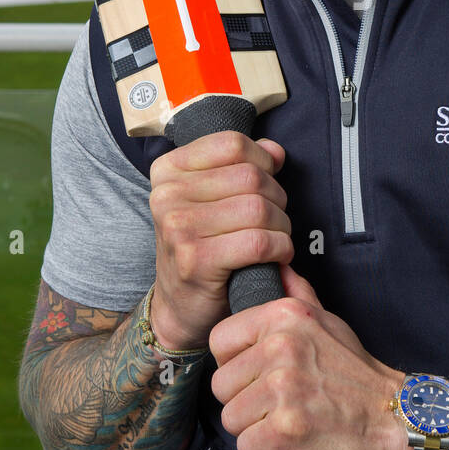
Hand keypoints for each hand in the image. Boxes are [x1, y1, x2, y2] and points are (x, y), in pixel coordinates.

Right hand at [148, 132, 293, 351]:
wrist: (180, 306)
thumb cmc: (203, 245)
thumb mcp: (213, 197)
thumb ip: (243, 165)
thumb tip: (275, 151)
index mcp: (168, 169)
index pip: (232, 143)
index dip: (262, 161)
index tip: (265, 184)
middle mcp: (167, 194)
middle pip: (251, 176)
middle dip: (277, 198)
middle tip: (274, 220)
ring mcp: (178, 228)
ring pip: (259, 209)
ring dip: (282, 226)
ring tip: (277, 238)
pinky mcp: (196, 260)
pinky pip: (259, 242)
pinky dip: (280, 249)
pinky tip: (277, 256)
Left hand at [209, 265, 409, 449]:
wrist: (396, 419)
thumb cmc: (357, 374)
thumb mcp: (328, 321)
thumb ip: (297, 294)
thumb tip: (278, 267)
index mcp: (284, 317)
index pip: (219, 340)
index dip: (234, 364)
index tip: (257, 376)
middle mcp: (280, 348)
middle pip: (221, 385)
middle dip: (245, 403)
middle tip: (278, 406)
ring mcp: (283, 389)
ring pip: (231, 419)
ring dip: (254, 431)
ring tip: (285, 425)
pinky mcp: (286, 429)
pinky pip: (246, 449)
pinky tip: (289, 446)